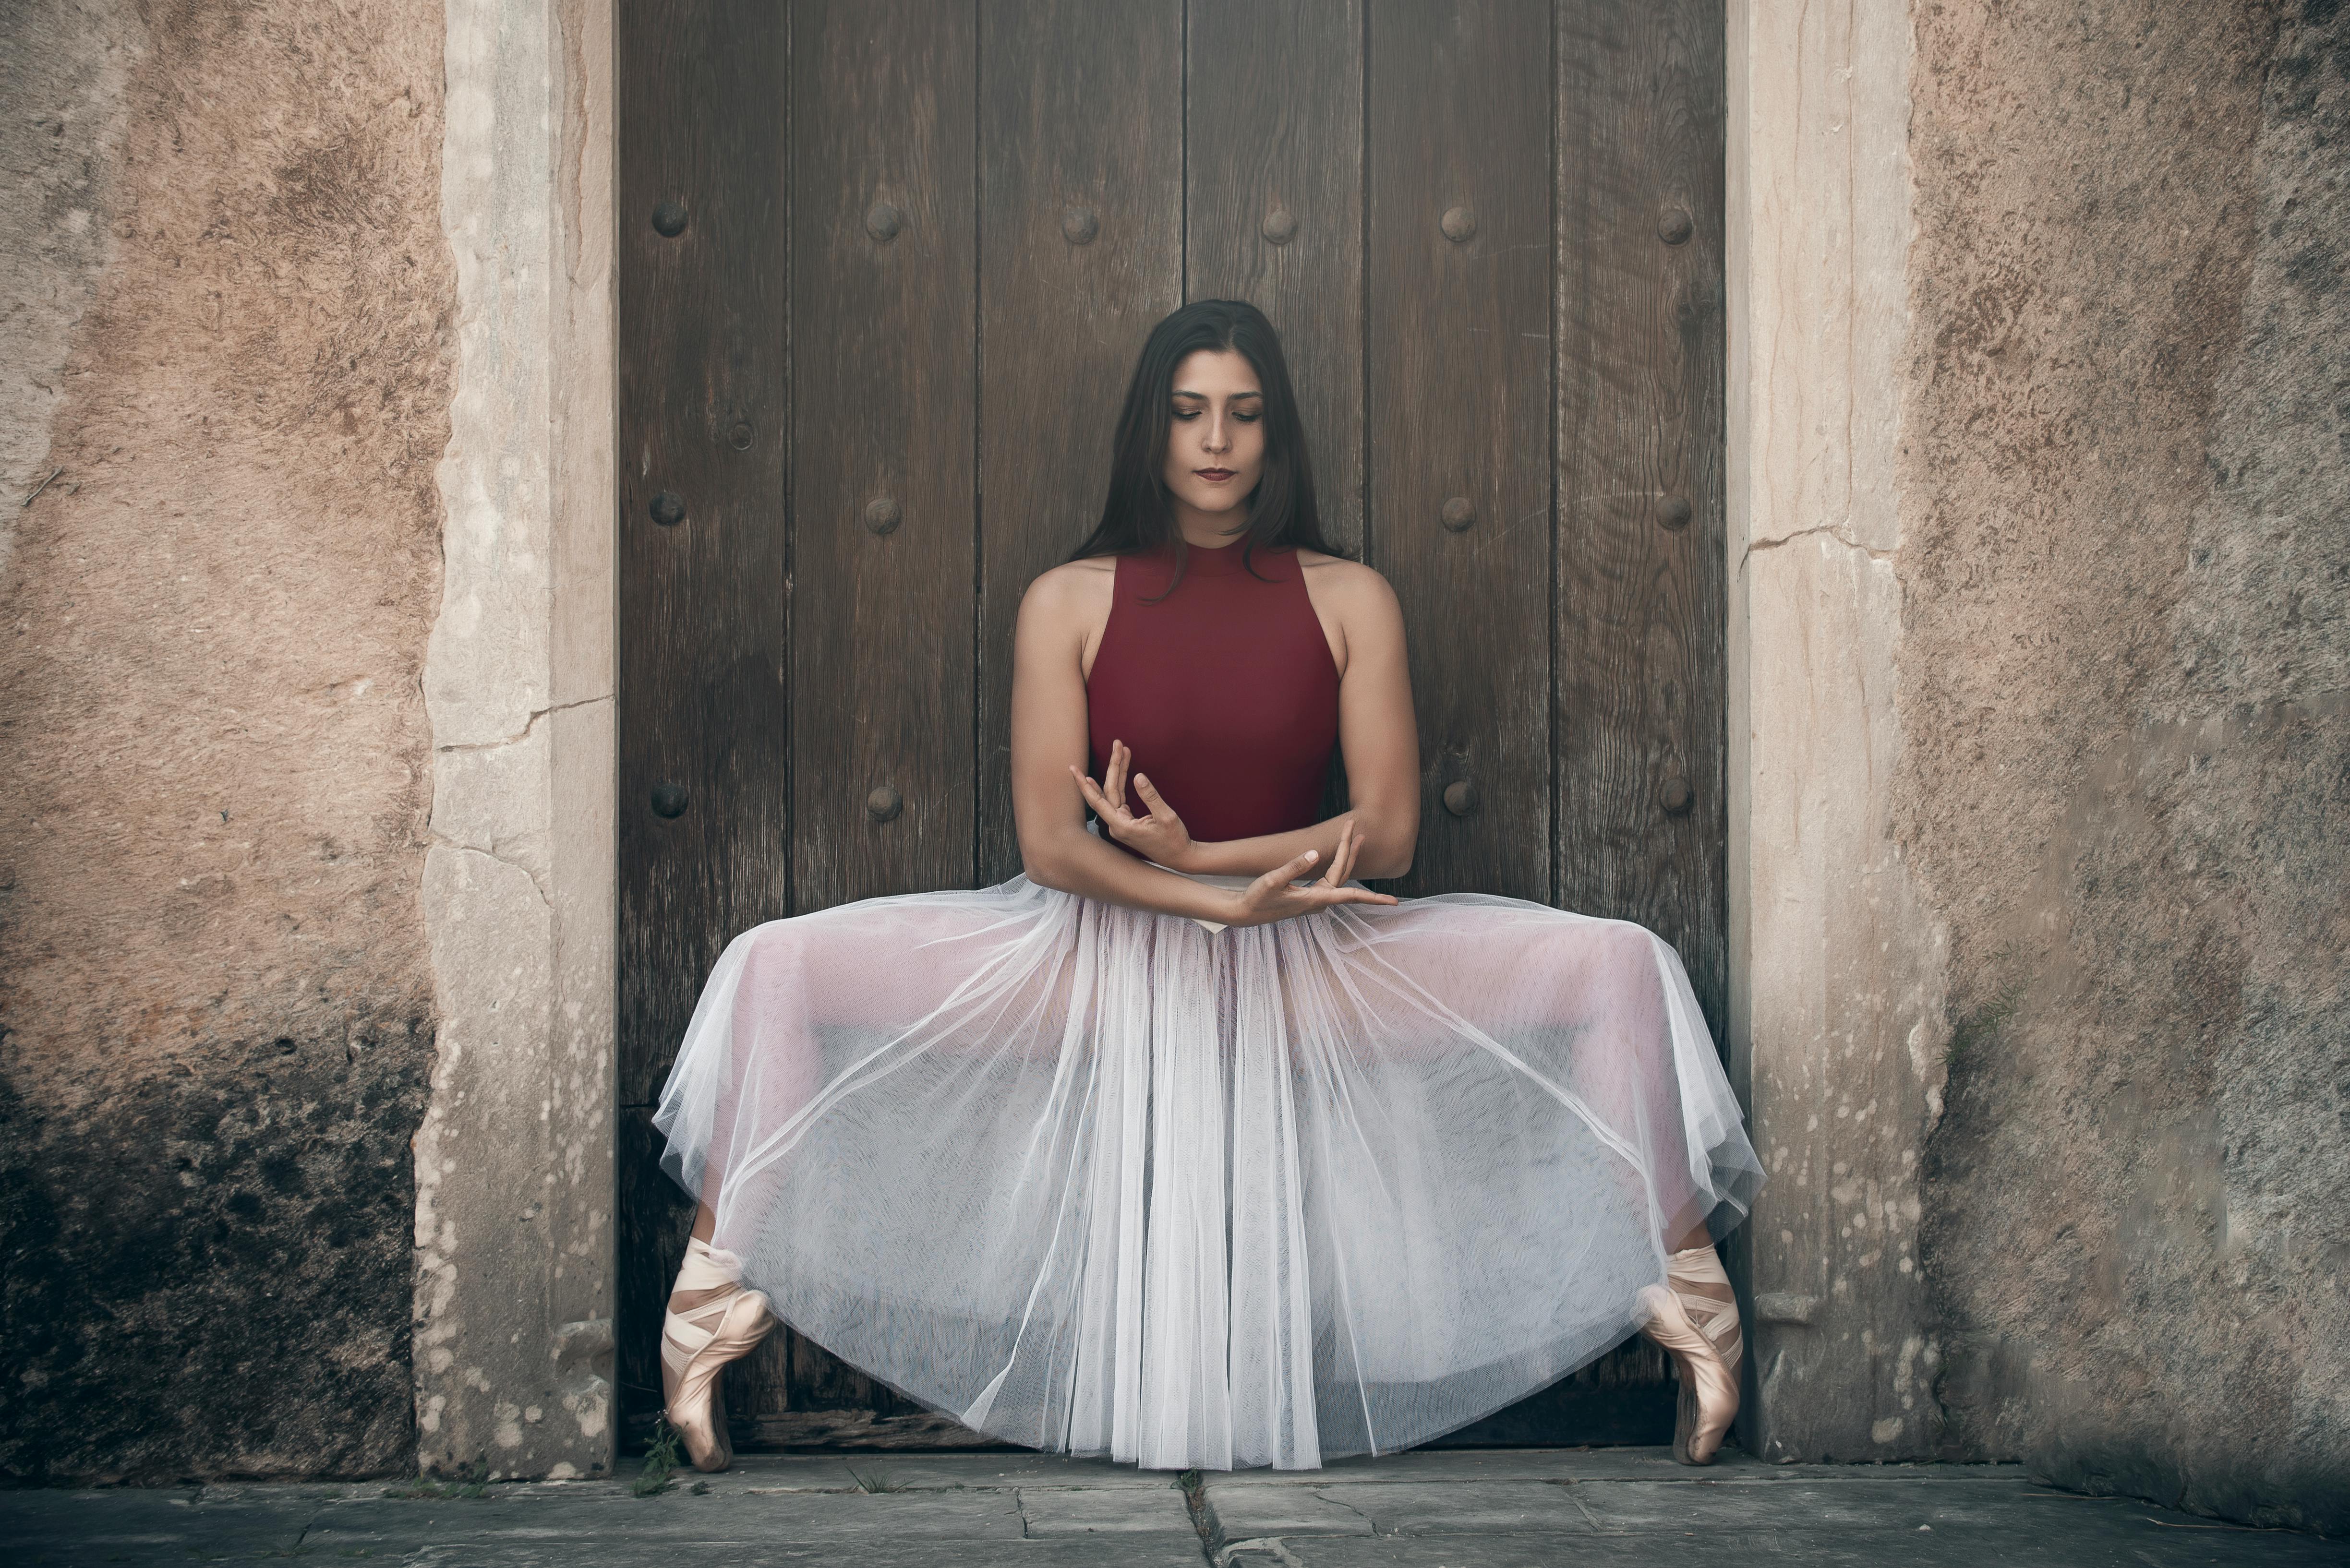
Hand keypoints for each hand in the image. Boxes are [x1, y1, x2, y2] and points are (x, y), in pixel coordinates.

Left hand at [1071, 740, 1196, 867]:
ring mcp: (1121, 823)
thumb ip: (1151, 796)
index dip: (1084, 784)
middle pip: (1109, 790)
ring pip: (1115, 792)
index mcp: (1121, 826)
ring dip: (1119, 771)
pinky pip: (1121, 797)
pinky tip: (1124, 768)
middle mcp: (1117, 824)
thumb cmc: (1174, 840)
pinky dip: (1123, 781)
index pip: (1098, 800)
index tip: (1074, 769)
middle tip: (1117, 744)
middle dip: (1113, 766)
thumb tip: (1138, 776)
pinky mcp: (1127, 820)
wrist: (1180, 857)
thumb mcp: (1166, 817)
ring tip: (1123, 750)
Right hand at [1223, 819, 1399, 927]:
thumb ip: (1295, 866)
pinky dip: (1337, 864)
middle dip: (1351, 850)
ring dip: (1346, 856)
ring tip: (1354, 836)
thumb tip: (1315, 853)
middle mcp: (1321, 899)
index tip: (1394, 902)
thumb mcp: (1273, 880)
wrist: (1246, 912)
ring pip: (1339, 875)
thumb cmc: (1259, 898)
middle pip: (1344, 873)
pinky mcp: (1310, 895)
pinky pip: (1331, 878)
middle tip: (1358, 828)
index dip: (1374, 897)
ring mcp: (1316, 898)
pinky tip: (1339, 856)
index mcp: (1317, 898)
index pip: (1352, 894)